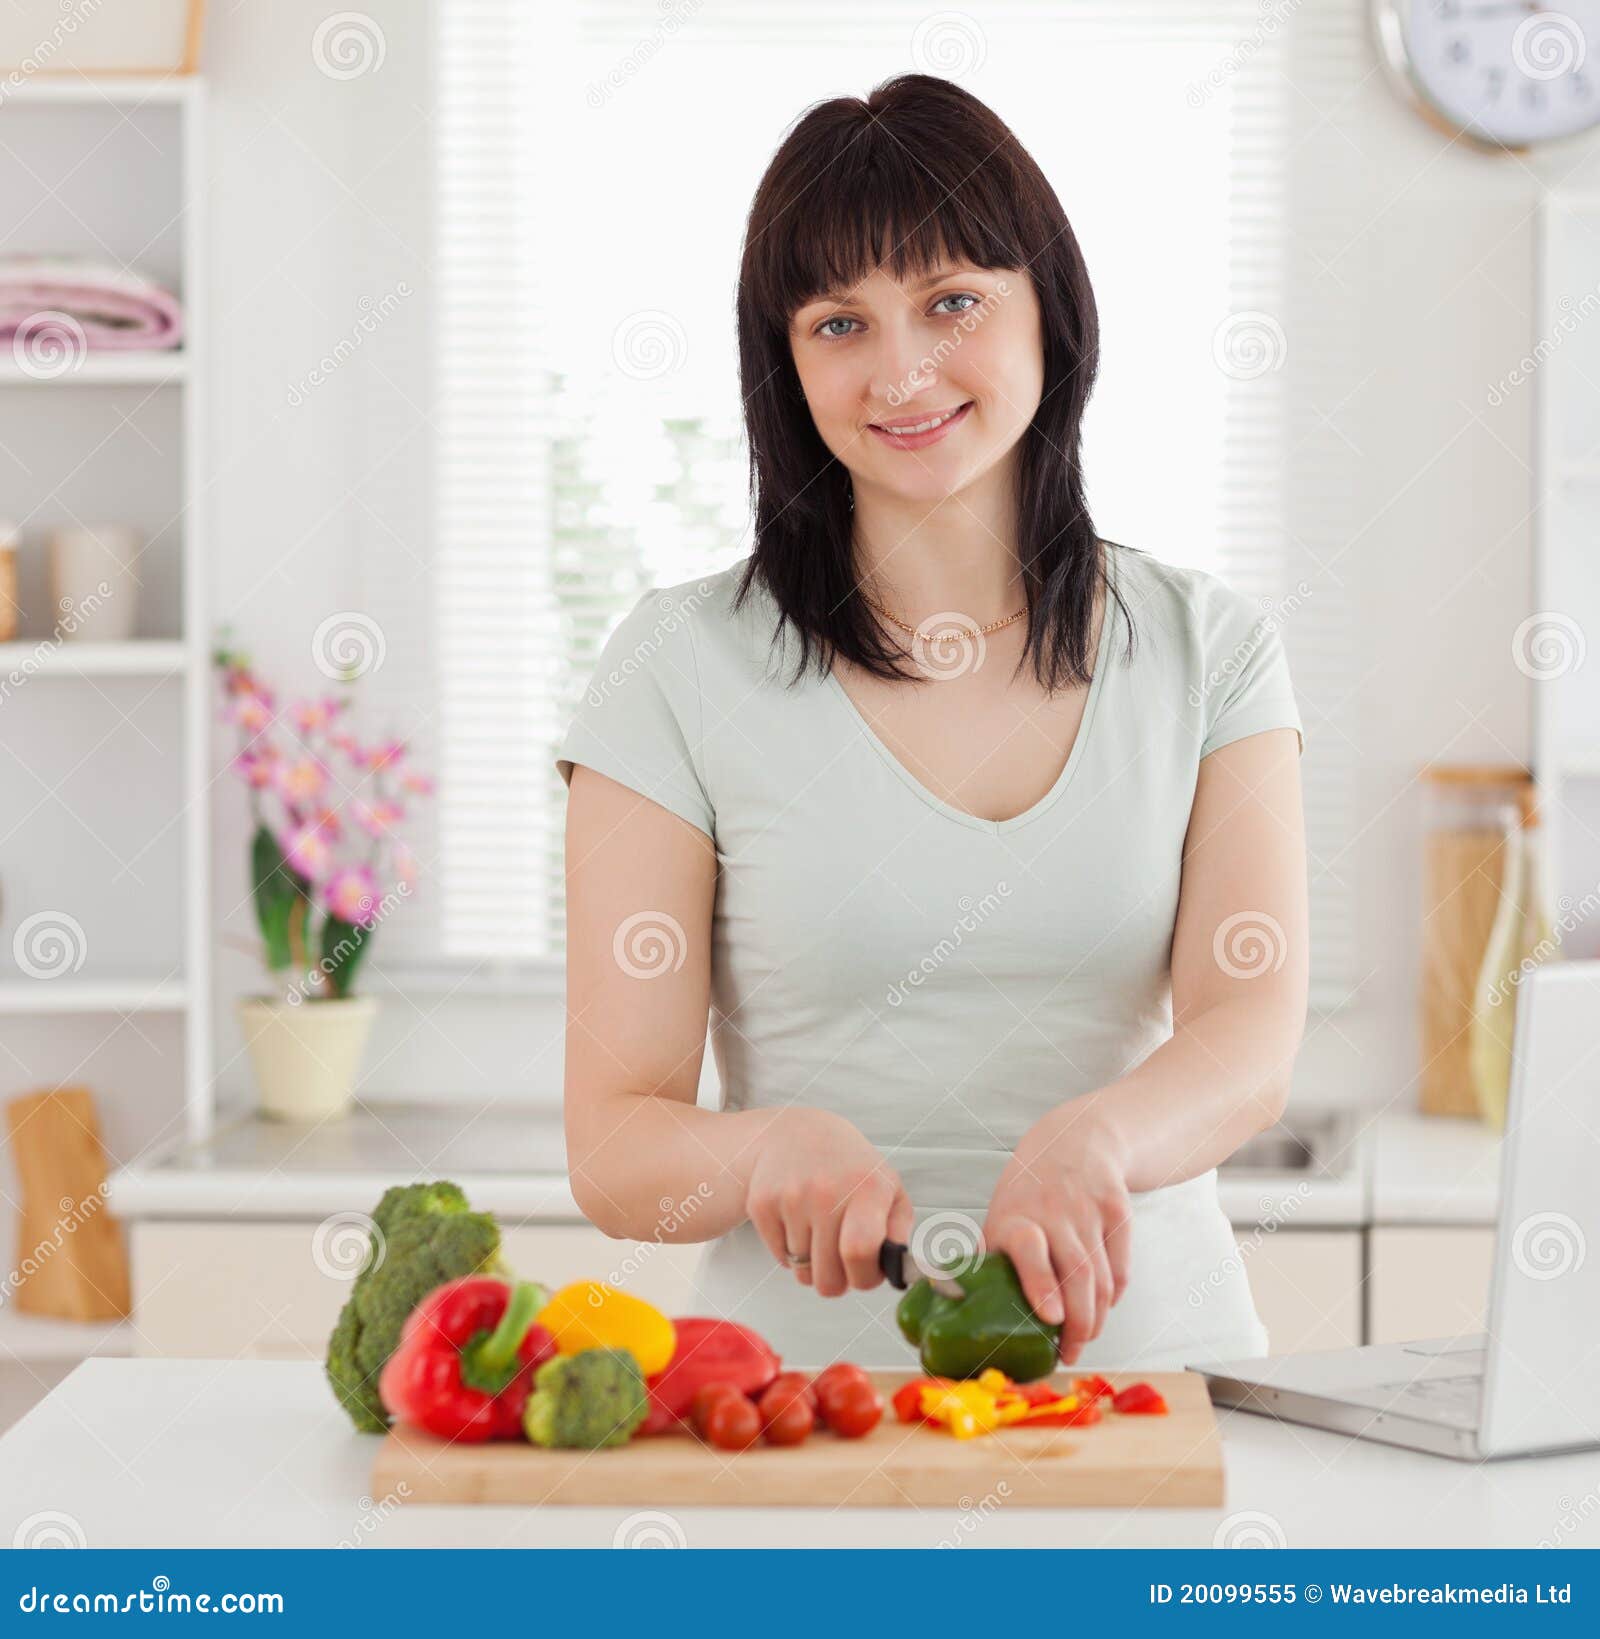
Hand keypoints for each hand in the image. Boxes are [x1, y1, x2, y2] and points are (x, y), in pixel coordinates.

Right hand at [744, 1108, 913, 1296]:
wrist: (798, 1135)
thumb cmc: (851, 1169)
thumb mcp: (888, 1188)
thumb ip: (899, 1232)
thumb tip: (901, 1272)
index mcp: (867, 1188)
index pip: (859, 1252)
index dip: (864, 1277)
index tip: (866, 1273)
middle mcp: (826, 1191)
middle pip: (827, 1278)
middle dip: (838, 1281)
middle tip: (841, 1259)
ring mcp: (790, 1197)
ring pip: (802, 1272)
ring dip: (813, 1263)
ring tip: (820, 1232)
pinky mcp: (762, 1204)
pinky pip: (779, 1258)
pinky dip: (790, 1251)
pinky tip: (798, 1223)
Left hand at [983, 1103, 1132, 1364]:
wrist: (1075, 1141)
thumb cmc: (1029, 1191)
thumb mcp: (1000, 1214)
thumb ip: (991, 1257)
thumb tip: (960, 1307)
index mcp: (1016, 1215)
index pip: (1028, 1247)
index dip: (1040, 1283)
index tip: (1050, 1318)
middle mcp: (1054, 1212)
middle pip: (1076, 1275)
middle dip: (1078, 1324)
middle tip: (1069, 1352)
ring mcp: (1090, 1211)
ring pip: (1102, 1279)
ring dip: (1096, 1318)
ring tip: (1083, 1338)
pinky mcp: (1119, 1213)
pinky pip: (1120, 1269)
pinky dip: (1113, 1297)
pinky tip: (1102, 1308)